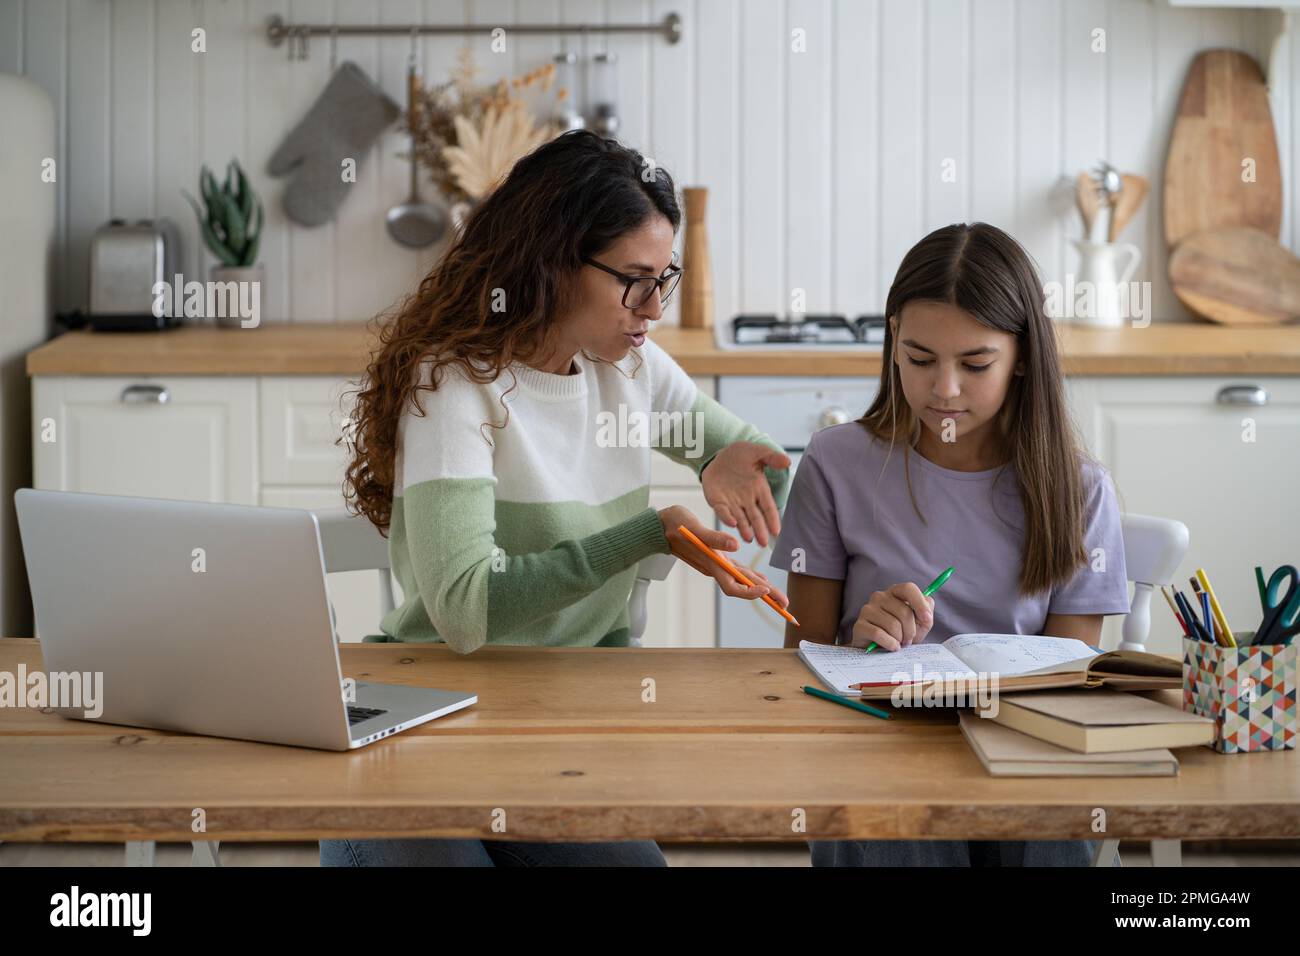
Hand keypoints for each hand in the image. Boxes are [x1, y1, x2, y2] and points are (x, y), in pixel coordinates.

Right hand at [657, 505, 789, 606]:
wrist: (659, 526)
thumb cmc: (674, 524)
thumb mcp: (694, 528)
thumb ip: (714, 538)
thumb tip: (736, 545)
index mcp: (711, 565)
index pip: (733, 587)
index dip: (750, 592)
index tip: (766, 591)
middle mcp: (715, 568)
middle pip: (743, 587)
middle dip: (766, 596)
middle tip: (786, 606)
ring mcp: (716, 565)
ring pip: (742, 581)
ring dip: (761, 589)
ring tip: (779, 598)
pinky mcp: (716, 558)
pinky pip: (736, 572)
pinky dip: (750, 577)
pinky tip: (760, 578)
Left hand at [701, 441, 791, 546]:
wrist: (718, 454)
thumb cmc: (741, 455)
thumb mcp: (757, 452)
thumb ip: (771, 457)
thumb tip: (787, 461)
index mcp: (759, 489)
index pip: (768, 507)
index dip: (772, 518)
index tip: (777, 531)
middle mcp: (747, 499)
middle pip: (755, 517)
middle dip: (760, 530)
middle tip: (763, 542)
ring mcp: (732, 502)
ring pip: (740, 518)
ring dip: (744, 528)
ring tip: (749, 538)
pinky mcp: (718, 501)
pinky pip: (722, 511)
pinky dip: (726, 517)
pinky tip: (731, 523)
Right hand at [848, 583, 934, 650]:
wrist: (881, 650)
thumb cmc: (902, 633)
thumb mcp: (919, 623)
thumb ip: (926, 613)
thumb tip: (927, 612)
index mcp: (895, 592)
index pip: (908, 588)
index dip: (920, 604)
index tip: (927, 620)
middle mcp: (879, 596)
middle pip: (904, 611)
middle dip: (911, 630)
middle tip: (909, 639)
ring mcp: (867, 609)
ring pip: (893, 625)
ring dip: (900, 639)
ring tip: (899, 643)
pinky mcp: (859, 625)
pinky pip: (879, 634)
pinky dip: (890, 644)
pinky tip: (891, 647)